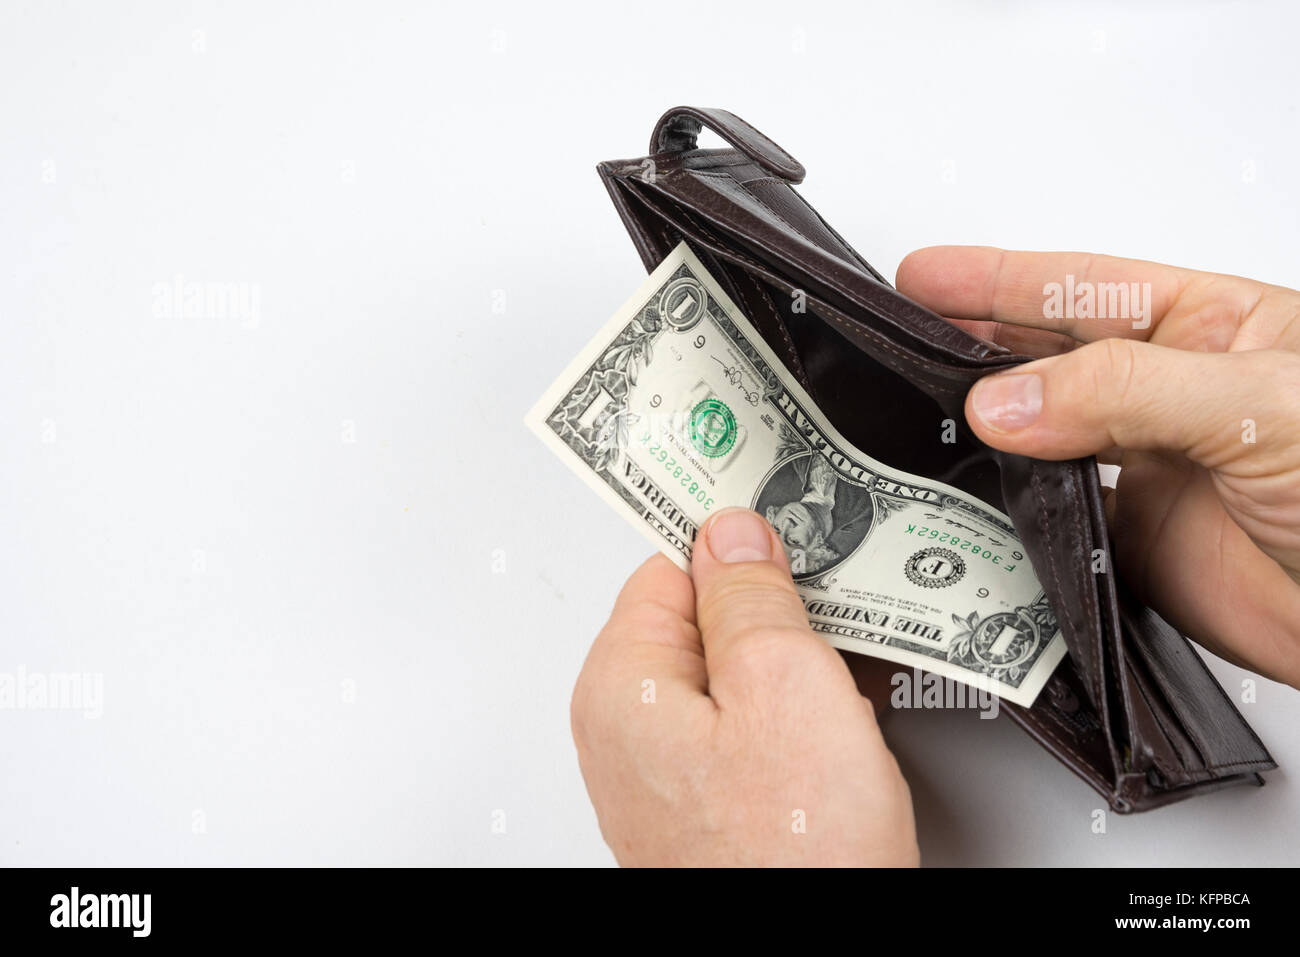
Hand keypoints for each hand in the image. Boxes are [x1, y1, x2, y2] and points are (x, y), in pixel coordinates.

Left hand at [571, 507, 917, 866]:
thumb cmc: (791, 860)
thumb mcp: (785, 685)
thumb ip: (751, 596)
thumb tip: (732, 533)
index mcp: (624, 684)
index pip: (671, 564)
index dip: (739, 546)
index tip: (790, 529)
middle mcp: (630, 728)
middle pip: (705, 621)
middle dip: (778, 616)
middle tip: (836, 614)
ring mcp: (670, 774)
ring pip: (737, 678)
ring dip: (797, 668)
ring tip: (850, 677)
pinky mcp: (711, 807)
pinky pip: (751, 732)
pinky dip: (797, 718)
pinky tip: (841, 729)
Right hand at [897, 246, 1299, 687]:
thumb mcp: (1263, 404)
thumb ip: (1126, 390)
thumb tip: (1008, 396)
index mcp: (1217, 329)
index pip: (1087, 288)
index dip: (1000, 278)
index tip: (926, 274)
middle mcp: (1173, 395)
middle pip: (1049, 357)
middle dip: (971, 344)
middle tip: (898, 342)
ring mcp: (1151, 471)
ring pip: (1041, 438)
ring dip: (982, 431)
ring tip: (917, 419)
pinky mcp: (1135, 546)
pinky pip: (1048, 521)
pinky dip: (1004, 513)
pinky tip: (971, 498)